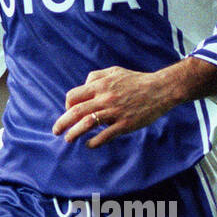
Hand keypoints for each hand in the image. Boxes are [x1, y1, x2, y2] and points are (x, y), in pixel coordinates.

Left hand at [52, 66, 176, 146]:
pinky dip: (94, 142)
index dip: (67, 105)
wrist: (161, 89)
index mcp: (100, 85)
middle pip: (75, 112)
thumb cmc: (136, 80)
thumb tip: (83, 86)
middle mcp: (105, 98)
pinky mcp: (125, 124)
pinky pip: (105, 135)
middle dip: (62, 123)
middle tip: (56, 131)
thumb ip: (96, 77)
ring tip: (68, 139)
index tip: (69, 112)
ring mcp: (115, 112)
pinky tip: (89, 145)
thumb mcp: (114, 71)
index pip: (73, 96)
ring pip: (87, 124)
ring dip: (74, 133)